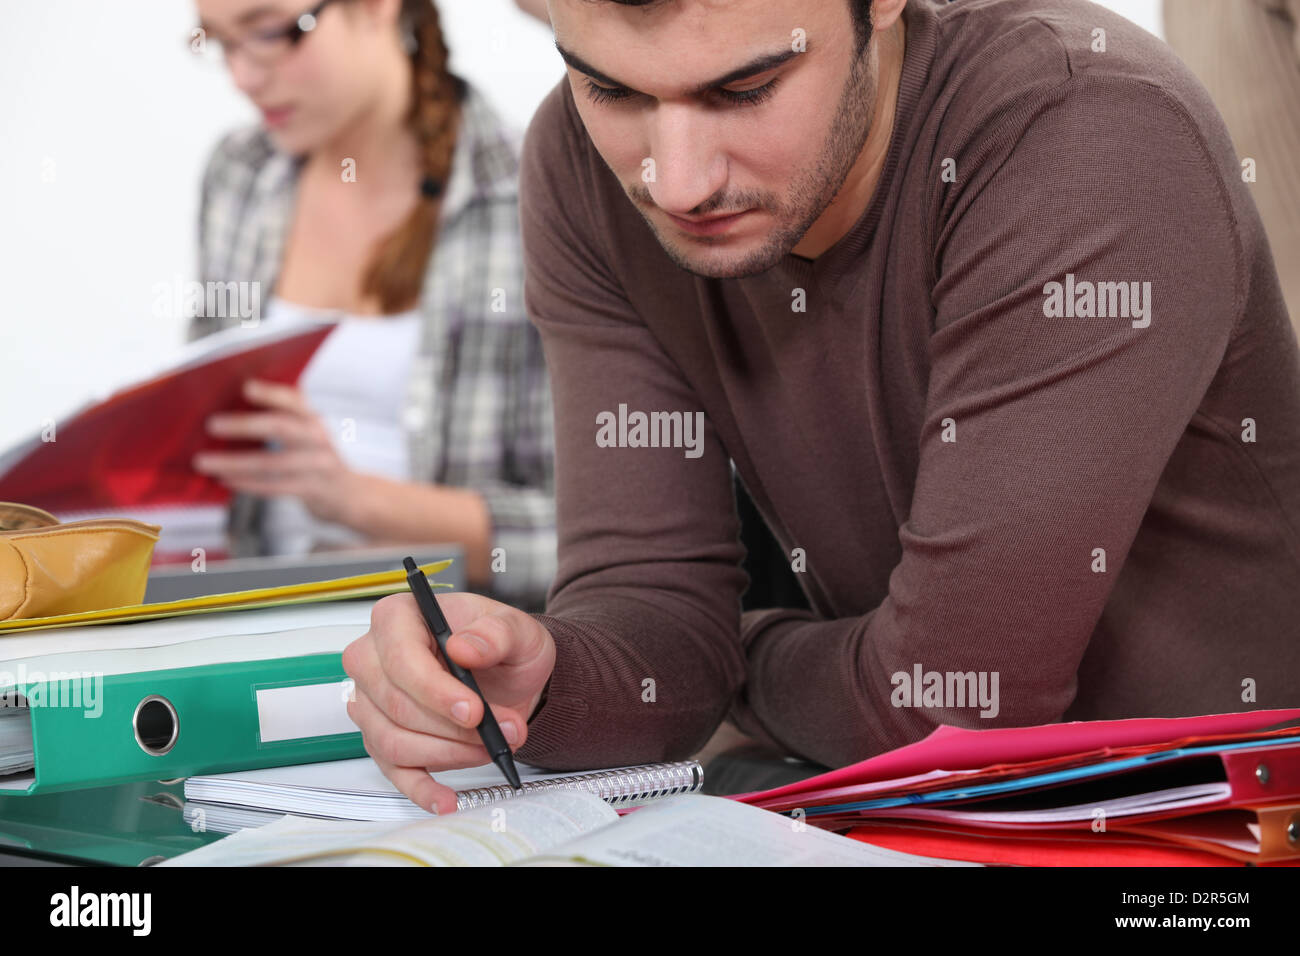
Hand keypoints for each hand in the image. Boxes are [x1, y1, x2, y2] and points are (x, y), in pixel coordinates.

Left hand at [193, 378, 358, 524]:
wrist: (349, 494)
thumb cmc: (314, 457)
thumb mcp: (307, 433)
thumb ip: (280, 419)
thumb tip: (228, 408)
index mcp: (314, 419)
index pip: (294, 400)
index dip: (271, 393)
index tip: (245, 386)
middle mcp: (319, 439)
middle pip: (281, 428)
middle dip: (244, 425)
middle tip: (211, 424)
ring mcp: (318, 466)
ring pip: (271, 463)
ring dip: (233, 463)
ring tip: (203, 462)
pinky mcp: (312, 491)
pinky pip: (274, 488)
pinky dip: (246, 484)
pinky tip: (224, 480)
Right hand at [341, 591, 555, 814]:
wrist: (507, 672)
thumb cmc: (500, 643)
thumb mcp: (515, 628)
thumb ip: (495, 633)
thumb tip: (464, 648)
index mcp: (398, 618)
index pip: (401, 659)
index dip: (436, 691)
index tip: (475, 710)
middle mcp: (373, 658)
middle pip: (396, 705)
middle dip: (454, 728)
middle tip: (501, 732)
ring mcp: (371, 701)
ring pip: (394, 741)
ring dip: (449, 753)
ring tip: (492, 747)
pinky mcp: (382, 736)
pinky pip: (393, 770)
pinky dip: (421, 788)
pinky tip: (446, 798)